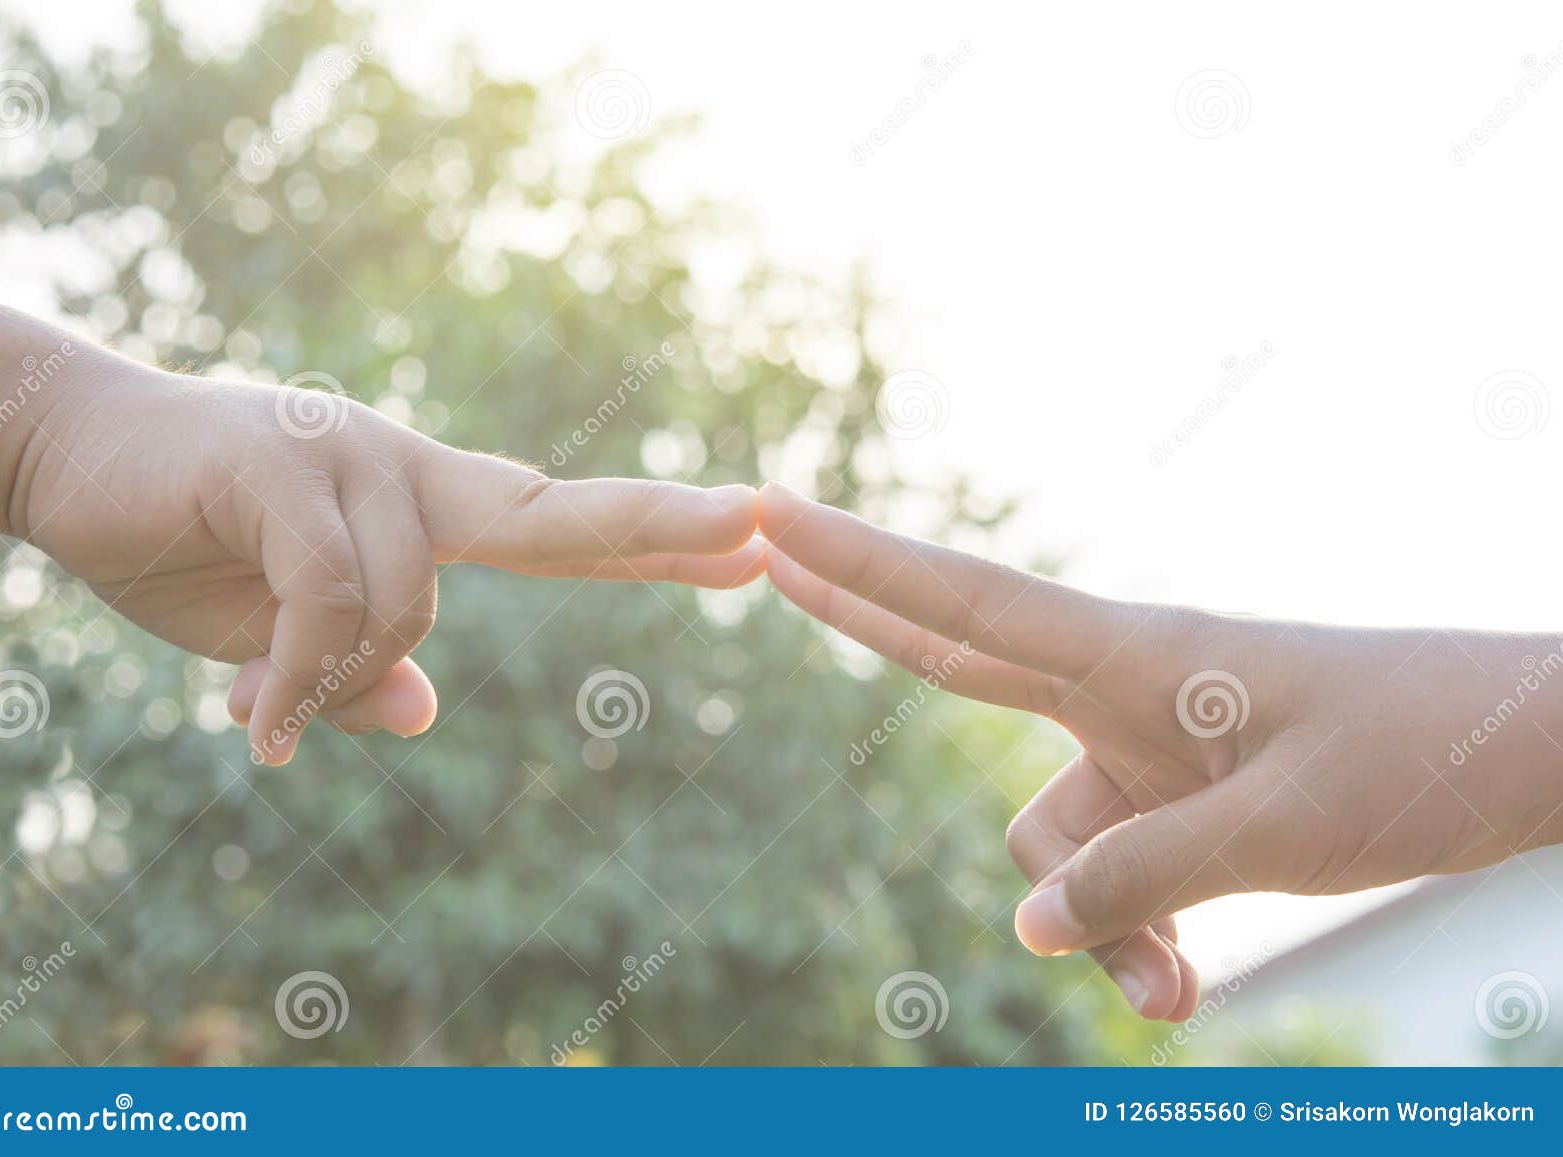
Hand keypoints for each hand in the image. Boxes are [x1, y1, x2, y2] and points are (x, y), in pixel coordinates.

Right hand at [0, 302, 758, 764]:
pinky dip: (293, 676)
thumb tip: (425, 712)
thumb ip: (354, 668)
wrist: (65, 459)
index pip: (560, 522)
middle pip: (550, 506)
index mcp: (421, 502)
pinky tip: (253, 723)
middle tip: (758, 523)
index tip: (747, 544)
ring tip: (264, 710)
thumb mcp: (273, 637)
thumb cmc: (179, 542)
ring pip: (409, 599)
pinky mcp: (282, 458)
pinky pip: (330, 595)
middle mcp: (404, 466)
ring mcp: (347, 453)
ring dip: (334, 676)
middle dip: (660, 519)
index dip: (653, 537)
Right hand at [758, 482, 1562, 1019]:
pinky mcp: (1178, 799)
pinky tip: (1183, 990)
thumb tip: (1026, 927)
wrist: (1520, 752)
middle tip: (762, 552)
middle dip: (861, 619)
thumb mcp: (1280, 829)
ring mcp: (1146, 747)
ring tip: (1174, 999)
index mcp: (1135, 658)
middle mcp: (1120, 692)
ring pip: (1056, 845)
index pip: (967, 603)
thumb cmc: (1414, 755)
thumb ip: (1140, 875)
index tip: (775, 516)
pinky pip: (1113, 877)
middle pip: (957, 661)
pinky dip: (1133, 938)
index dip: (859, 566)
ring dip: (1096, 929)